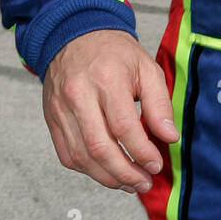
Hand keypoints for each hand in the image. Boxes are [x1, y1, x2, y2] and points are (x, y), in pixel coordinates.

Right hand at [43, 30, 178, 193]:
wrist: (75, 36)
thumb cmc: (114, 53)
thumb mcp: (146, 67)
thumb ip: (159, 103)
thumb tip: (169, 137)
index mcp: (107, 78)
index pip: (124, 126)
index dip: (142, 152)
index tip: (156, 165)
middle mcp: (79, 94)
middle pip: (99, 147)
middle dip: (125, 172)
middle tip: (143, 181)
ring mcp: (60, 108)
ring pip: (81, 156)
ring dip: (107, 177)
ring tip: (129, 183)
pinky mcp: (51, 119)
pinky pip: (67, 155)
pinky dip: (88, 170)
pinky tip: (107, 172)